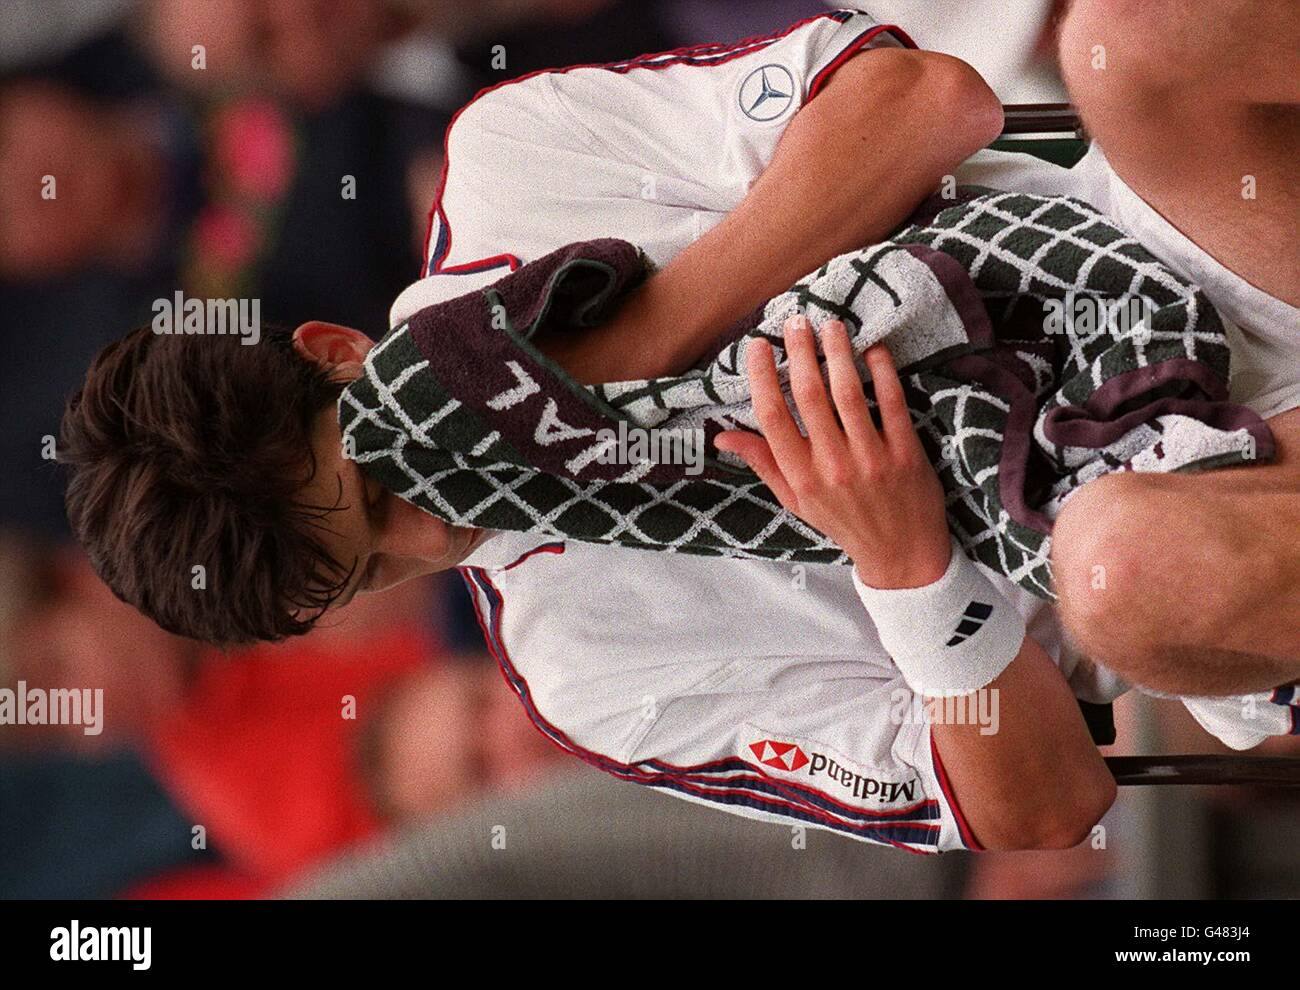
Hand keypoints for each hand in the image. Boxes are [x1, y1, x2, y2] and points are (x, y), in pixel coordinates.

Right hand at [714, 314, 952, 589]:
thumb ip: (763, 463)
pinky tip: (873, 349)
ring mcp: (870, 460)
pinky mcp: (905, 454)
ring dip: (837, 353)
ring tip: (831, 326)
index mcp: (800, 478)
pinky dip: (882, 372)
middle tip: (796, 321)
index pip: (772, 417)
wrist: (901, 555)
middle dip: (799, 352)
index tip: (758, 345)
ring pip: (848, 393)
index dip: (762, 376)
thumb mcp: (796, 501)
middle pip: (809, 396)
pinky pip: (891, 403)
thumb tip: (722, 436)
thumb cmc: (844, 521)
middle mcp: (832, 467)